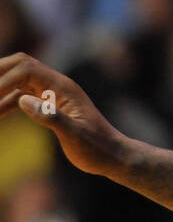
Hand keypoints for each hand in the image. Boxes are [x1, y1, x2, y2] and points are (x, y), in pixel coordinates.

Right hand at [0, 53, 126, 176]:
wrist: (113, 156)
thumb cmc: (97, 148)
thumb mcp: (74, 136)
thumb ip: (51, 117)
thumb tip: (23, 100)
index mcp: (63, 88)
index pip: (26, 69)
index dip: (3, 79)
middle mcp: (57, 86)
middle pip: (19, 65)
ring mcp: (53, 95)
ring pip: (17, 81)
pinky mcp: (50, 106)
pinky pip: (21, 97)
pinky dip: (4, 103)